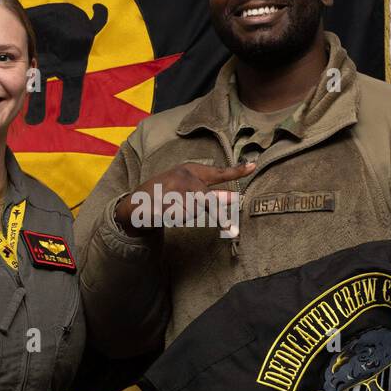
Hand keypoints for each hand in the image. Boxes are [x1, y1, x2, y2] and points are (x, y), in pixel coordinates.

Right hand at [113, 161, 254, 236]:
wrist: (137, 202)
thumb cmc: (170, 193)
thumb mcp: (190, 188)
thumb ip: (212, 193)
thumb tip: (235, 197)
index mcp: (191, 170)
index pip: (218, 173)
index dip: (236, 170)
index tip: (254, 166)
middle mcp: (183, 177)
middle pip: (207, 199)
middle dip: (219, 213)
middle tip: (233, 224)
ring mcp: (171, 190)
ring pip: (193, 211)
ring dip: (188, 215)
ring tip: (175, 209)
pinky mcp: (161, 203)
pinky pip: (178, 217)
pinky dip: (175, 219)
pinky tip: (166, 213)